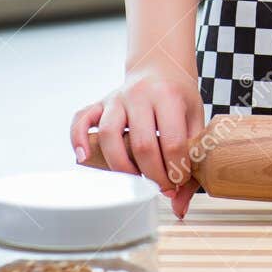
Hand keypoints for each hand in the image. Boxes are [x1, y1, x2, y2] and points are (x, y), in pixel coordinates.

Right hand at [69, 63, 203, 221]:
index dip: (176, 171)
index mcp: (168, 96)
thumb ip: (192, 159)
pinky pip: (81, 119)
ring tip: (134, 178)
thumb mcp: (195, 119)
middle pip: (142, 144)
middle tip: (160, 186)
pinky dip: (77, 138)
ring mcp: (117, 97)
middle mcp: (140, 94)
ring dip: (121, 166)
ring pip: (109, 135)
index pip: (173, 142)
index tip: (178, 182)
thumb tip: (179, 204)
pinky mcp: (100, 103)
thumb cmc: (179, 96)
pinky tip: (83, 157)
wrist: (162, 67)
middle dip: (152, 175)